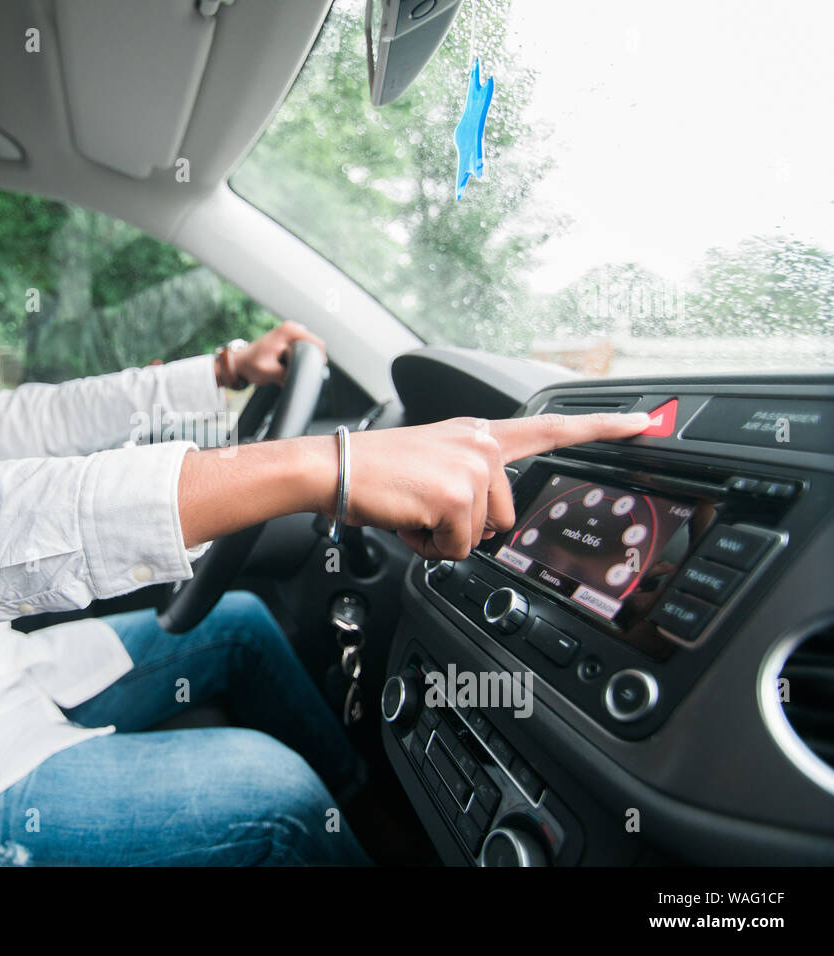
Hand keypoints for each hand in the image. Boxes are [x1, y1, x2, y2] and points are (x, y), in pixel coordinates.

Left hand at [230, 320, 326, 387]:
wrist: (240, 362)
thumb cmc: (251, 365)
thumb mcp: (269, 372)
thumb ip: (287, 374)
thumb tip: (302, 378)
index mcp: (289, 331)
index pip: (318, 343)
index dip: (319, 359)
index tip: (313, 371)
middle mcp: (292, 327)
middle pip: (315, 346)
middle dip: (310, 360)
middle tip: (296, 371)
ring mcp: (291, 331)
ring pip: (309, 349)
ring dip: (304, 360)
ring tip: (288, 367)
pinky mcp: (289, 338)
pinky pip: (302, 349)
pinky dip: (299, 358)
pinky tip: (287, 365)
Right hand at [327, 412, 651, 559]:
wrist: (332, 468)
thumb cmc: (374, 473)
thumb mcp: (433, 466)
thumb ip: (471, 481)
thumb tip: (484, 520)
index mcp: (479, 433)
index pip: (552, 428)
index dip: (602, 429)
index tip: (646, 424)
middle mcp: (482, 443)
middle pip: (504, 518)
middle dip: (464, 526)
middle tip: (423, 505)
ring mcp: (473, 468)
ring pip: (481, 537)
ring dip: (443, 537)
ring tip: (411, 509)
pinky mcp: (457, 496)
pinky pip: (457, 549)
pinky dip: (427, 546)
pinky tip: (406, 517)